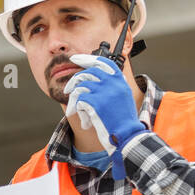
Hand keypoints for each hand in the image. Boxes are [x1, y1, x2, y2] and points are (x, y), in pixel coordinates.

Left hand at [63, 53, 145, 179]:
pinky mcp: (96, 104)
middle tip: (67, 90)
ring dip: (74, 101)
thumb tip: (96, 77)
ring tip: (75, 111)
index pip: (103, 62)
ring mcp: (105, 93)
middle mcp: (113, 84)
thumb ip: (113, 86)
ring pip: (80, 88)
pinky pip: (79, 101)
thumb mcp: (123, 98)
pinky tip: (86, 122)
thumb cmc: (123, 120)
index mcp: (120, 81)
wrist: (127, 136)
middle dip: (73, 81)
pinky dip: (79, 111)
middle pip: (87, 73)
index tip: (75, 58)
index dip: (87, 59)